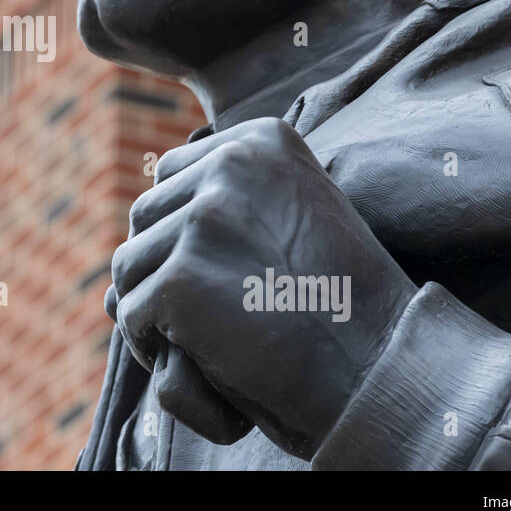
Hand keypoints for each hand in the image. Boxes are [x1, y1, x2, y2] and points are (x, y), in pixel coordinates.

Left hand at [107, 117, 416, 458]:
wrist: (380, 370)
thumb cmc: (342, 305)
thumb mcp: (300, 212)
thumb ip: (237, 193)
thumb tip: (144, 198)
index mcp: (262, 140)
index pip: (174, 173)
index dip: (183, 232)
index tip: (223, 272)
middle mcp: (231, 163)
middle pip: (145, 215)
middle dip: (162, 269)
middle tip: (203, 317)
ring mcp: (204, 218)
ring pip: (130, 264)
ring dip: (151, 308)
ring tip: (196, 341)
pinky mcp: (181, 276)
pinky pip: (133, 311)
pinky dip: (152, 345)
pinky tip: (196, 364)